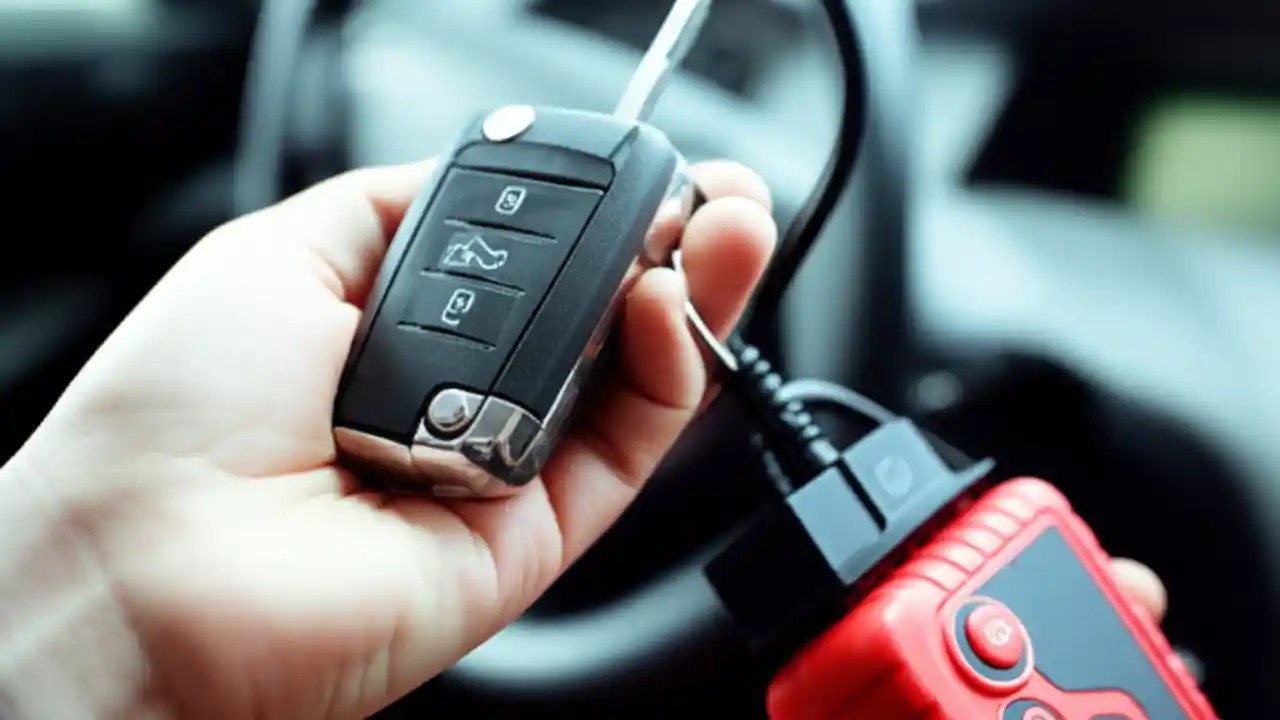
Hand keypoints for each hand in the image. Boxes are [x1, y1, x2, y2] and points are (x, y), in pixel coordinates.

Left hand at [0, 159, 775, 718]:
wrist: (150, 564)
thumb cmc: (177, 414)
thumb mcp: (286, 251)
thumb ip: (402, 208)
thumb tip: (493, 174)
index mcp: (404, 326)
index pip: (537, 258)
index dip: (599, 209)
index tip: (641, 167)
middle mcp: (462, 394)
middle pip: (600, 313)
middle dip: (670, 243)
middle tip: (715, 193)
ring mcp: (504, 464)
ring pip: (633, 376)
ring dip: (695, 292)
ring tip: (726, 225)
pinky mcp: (538, 532)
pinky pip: (628, 444)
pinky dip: (671, 369)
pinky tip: (668, 305)